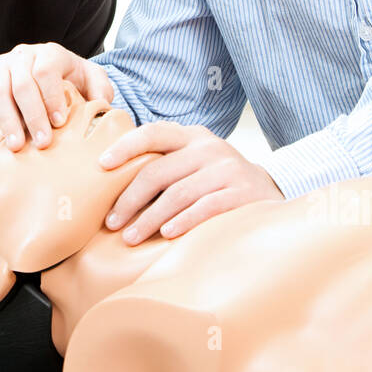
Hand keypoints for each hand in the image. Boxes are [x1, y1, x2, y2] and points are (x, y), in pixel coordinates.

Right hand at [0, 42, 113, 149]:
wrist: (49, 70)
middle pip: (22, 84)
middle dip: (32, 115)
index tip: (59, 123)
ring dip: (6, 120)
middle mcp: (22, 55)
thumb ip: (101, 90)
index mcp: (49, 53)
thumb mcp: (93, 79)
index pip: (46, 71)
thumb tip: (103, 108)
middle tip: (42, 143)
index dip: (51, 97)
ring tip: (15, 145)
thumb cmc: (71, 79)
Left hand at [99, 122, 283, 243]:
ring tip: (131, 237)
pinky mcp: (242, 194)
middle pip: (159, 172)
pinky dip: (184, 221)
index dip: (125, 147)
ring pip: (178, 194)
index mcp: (192, 136)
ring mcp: (227, 170)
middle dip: (130, 199)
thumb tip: (110, 177)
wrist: (269, 191)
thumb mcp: (194, 160)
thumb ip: (164, 161)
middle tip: (112, 223)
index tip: (102, 165)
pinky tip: (167, 234)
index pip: (153, 133)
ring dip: (150, 218)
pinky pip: (206, 208)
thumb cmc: (216, 179)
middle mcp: (209, 149)